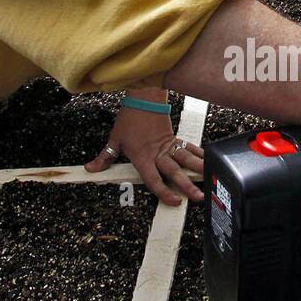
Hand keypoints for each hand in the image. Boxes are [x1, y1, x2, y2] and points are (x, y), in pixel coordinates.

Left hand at [85, 99, 204, 206]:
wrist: (143, 99)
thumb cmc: (129, 120)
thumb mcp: (114, 140)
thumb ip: (105, 157)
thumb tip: (90, 169)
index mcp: (143, 157)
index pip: (153, 179)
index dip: (164, 192)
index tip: (174, 201)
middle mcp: (158, 154)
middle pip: (174, 172)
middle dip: (187, 185)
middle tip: (198, 196)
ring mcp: (168, 146)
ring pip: (186, 160)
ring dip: (198, 170)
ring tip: (210, 178)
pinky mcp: (174, 138)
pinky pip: (188, 148)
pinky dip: (199, 154)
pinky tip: (209, 161)